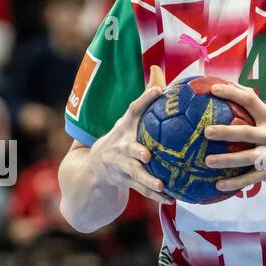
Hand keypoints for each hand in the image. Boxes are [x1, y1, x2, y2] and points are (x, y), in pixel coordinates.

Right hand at [85, 65, 175, 205]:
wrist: (94, 168)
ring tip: (161, 184)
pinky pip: (142, 190)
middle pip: (128, 149)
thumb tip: (157, 67)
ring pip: (135, 173)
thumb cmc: (120, 137)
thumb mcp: (128, 118)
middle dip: (136, 152)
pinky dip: (156, 195)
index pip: (133, 110)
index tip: (158, 90)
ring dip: (147, 179)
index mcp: (124, 127)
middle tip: (147, 154)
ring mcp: (121, 166)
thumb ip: (145, 96)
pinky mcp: (125, 181)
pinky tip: (171, 198)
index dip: (145, 99)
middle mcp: (120, 146)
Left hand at [201, 81, 265, 192]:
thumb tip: (229, 88)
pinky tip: (219, 185)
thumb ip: (254, 110)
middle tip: (207, 132)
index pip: (251, 100)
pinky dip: (235, 183)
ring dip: (227, 160)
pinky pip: (250, 179)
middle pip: (247, 132)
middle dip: (226, 132)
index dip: (233, 93)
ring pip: (247, 158)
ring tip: (208, 161)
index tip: (214, 89)